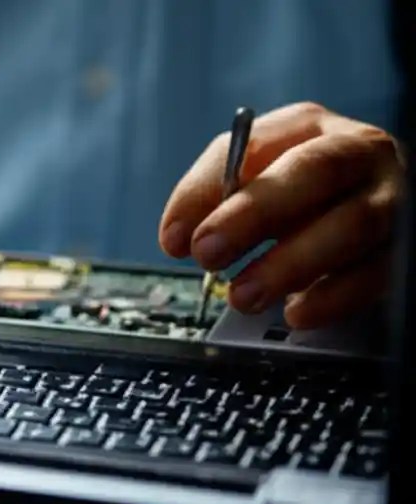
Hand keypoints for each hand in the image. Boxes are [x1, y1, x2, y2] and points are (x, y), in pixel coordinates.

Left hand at [160, 102, 403, 328]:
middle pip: (314, 172)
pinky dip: (333, 295)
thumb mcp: (255, 183)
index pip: (256, 146)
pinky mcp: (408, 247)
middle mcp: (360, 153)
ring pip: (352, 223)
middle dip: (255, 213)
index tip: (175, 237)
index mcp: (309, 129)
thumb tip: (177, 237)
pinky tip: (297, 311)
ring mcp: (394, 198)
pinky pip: (378, 271)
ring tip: (244, 295)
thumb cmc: (304, 197)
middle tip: (208, 252)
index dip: (211, 189)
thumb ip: (213, 198)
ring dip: (291, 263)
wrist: (379, 214)